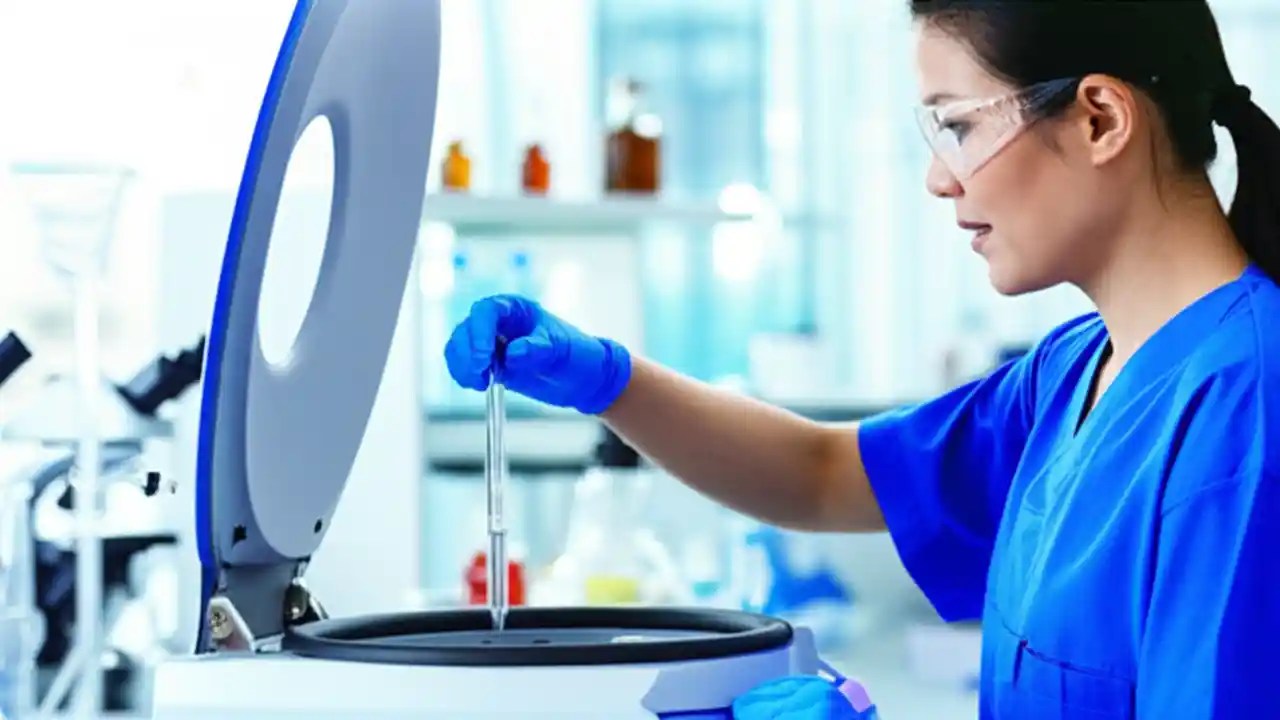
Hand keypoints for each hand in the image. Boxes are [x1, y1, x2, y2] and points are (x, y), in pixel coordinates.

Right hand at [444, 294, 631, 413]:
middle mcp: (498, 322)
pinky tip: (477, 385)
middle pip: (467, 329)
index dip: (480, 331)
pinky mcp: (488, 364)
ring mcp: (490, 343)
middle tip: (481, 375)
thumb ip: (537, 349)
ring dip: (462, 365)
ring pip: (460, 347)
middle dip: (468, 353)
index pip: (487, 311)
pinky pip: (464, 365)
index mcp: (516, 309)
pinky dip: (463, 374)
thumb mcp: (561, 350)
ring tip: (479, 383)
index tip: (485, 357)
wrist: (582, 378)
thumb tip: (512, 354)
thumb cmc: (576, 354)